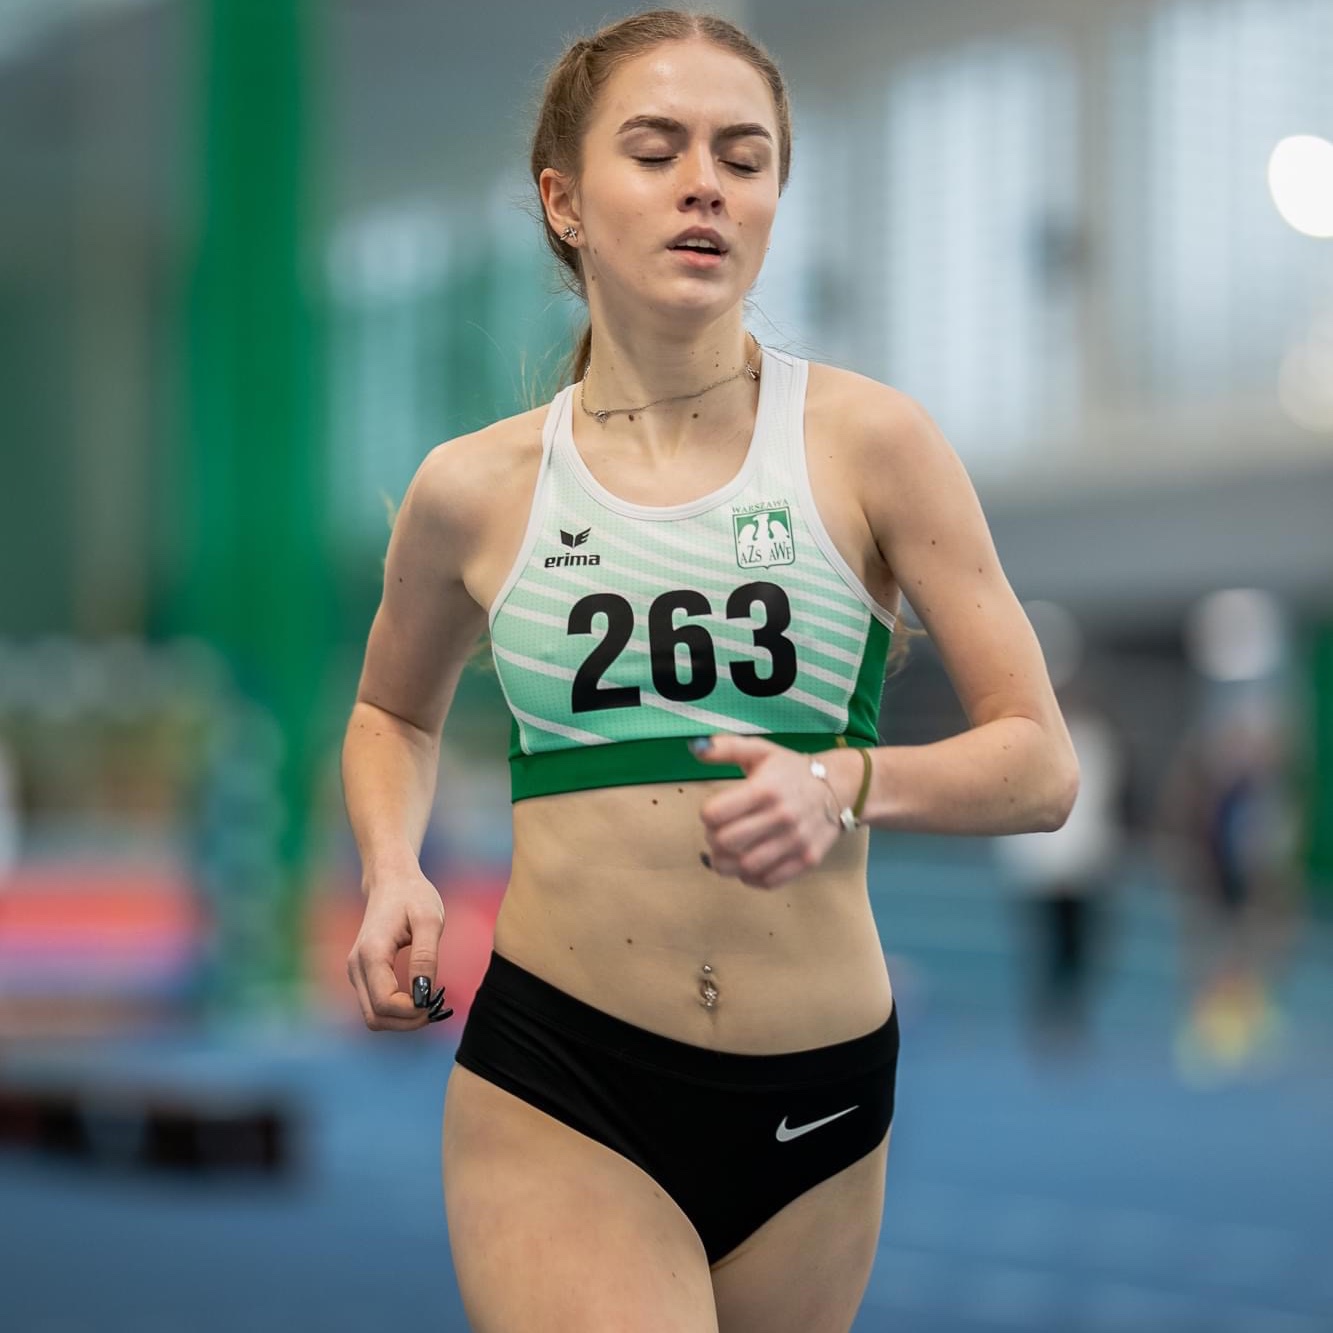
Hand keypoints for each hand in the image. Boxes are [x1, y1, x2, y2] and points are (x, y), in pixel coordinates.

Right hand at [346, 868, 452, 1029]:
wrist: (392, 881)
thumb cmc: (413, 896)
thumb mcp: (429, 920)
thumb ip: (425, 957)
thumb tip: (424, 995)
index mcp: (371, 954)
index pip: (385, 1004)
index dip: (412, 1012)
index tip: (437, 1000)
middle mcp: (356, 967)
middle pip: (375, 1018)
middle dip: (407, 1021)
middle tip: (437, 1008)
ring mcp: (356, 972)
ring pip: (374, 1016)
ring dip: (402, 1019)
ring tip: (431, 1002)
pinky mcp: (363, 974)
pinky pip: (376, 1005)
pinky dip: (397, 1011)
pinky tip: (421, 997)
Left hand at [691, 734, 844, 889]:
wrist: (839, 786)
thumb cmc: (792, 770)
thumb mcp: (761, 751)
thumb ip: (727, 748)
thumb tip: (696, 749)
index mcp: (765, 789)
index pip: (715, 814)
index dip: (707, 814)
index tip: (714, 812)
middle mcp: (781, 816)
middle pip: (726, 842)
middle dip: (713, 839)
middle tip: (718, 833)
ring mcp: (796, 841)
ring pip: (745, 867)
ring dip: (728, 863)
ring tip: (729, 851)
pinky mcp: (807, 860)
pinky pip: (768, 881)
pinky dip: (751, 877)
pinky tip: (749, 863)